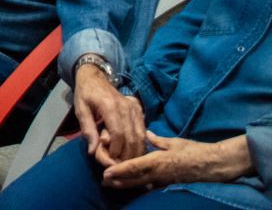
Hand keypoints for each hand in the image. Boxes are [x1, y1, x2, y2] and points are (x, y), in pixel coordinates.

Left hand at [73, 63, 145, 166]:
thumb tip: (93, 151)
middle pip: (132, 137)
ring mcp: (134, 107)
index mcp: (109, 105)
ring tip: (127, 160)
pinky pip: (143, 129)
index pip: (118, 133)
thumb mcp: (80, 110)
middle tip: (120, 164)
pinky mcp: (138, 108)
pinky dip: (140, 142)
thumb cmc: (85, 94)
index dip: (116, 149)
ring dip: (135, 150)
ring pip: (141, 135)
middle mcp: (126, 106)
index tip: (111, 158)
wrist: (95, 76)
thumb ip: (87, 130)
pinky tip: (133, 150)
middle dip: (127, 154)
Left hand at [103, 132, 253, 188]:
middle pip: (134, 179)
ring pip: (142, 184)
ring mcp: (165, 180)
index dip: (119, 170)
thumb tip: (146, 134)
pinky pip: (152, 185)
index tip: (106, 172)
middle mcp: (159, 173)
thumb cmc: (195, 150)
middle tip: (104, 181)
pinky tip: (133, 186)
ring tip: (113, 184)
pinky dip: (141, 185)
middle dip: (118, 181)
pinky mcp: (170, 183)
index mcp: (158, 160)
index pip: (134, 166)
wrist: (215, 165)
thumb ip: (158, 140)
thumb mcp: (174, 142)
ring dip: (127, 184)